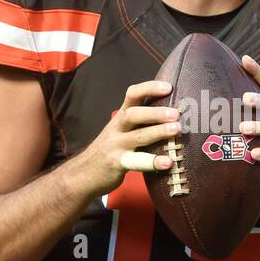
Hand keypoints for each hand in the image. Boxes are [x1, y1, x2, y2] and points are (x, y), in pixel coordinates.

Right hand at [73, 79, 179, 195]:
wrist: (82, 174)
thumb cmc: (109, 150)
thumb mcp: (120, 131)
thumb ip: (139, 123)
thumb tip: (172, 115)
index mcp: (121, 118)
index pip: (132, 95)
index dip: (149, 88)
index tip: (168, 86)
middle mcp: (117, 129)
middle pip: (134, 114)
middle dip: (155, 112)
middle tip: (176, 113)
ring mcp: (116, 146)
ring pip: (137, 136)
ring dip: (158, 132)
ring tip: (177, 129)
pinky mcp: (117, 164)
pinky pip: (136, 162)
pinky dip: (153, 162)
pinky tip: (168, 162)